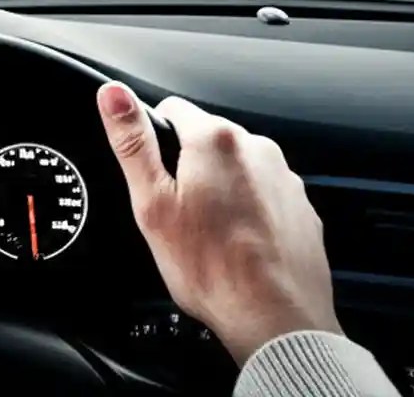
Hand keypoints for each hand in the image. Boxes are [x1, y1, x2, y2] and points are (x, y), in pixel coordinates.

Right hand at [96, 83, 339, 364]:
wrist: (276, 319)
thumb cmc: (214, 270)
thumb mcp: (153, 204)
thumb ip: (132, 142)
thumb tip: (113, 95)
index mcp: (215, 140)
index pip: (171, 109)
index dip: (154, 142)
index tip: (155, 180)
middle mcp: (257, 149)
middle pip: (205, 141)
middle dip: (188, 170)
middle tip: (179, 216)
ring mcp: (284, 178)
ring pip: (236, 170)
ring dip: (220, 191)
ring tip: (210, 237)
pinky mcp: (300, 206)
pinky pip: (263, 196)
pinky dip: (248, 213)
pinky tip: (238, 245)